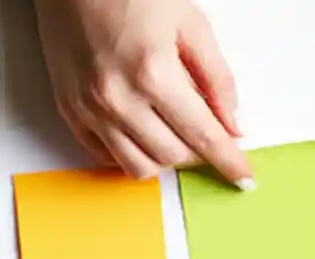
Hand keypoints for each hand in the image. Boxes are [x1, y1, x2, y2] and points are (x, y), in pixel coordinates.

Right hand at [34, 0, 253, 187]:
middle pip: (173, 156)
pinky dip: (131, 153)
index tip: (244, 179)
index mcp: (154, 73)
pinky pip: (106, 156)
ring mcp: (90, 109)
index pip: (203, 135)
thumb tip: (232, 124)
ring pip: (138, 167)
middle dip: (197, 151)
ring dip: (165, 158)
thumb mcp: (191, 23)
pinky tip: (142, 130)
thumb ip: (217, 78)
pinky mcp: (70, 111)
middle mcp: (119, 99)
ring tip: (172, 130)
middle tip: (204, 129)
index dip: (229, 162)